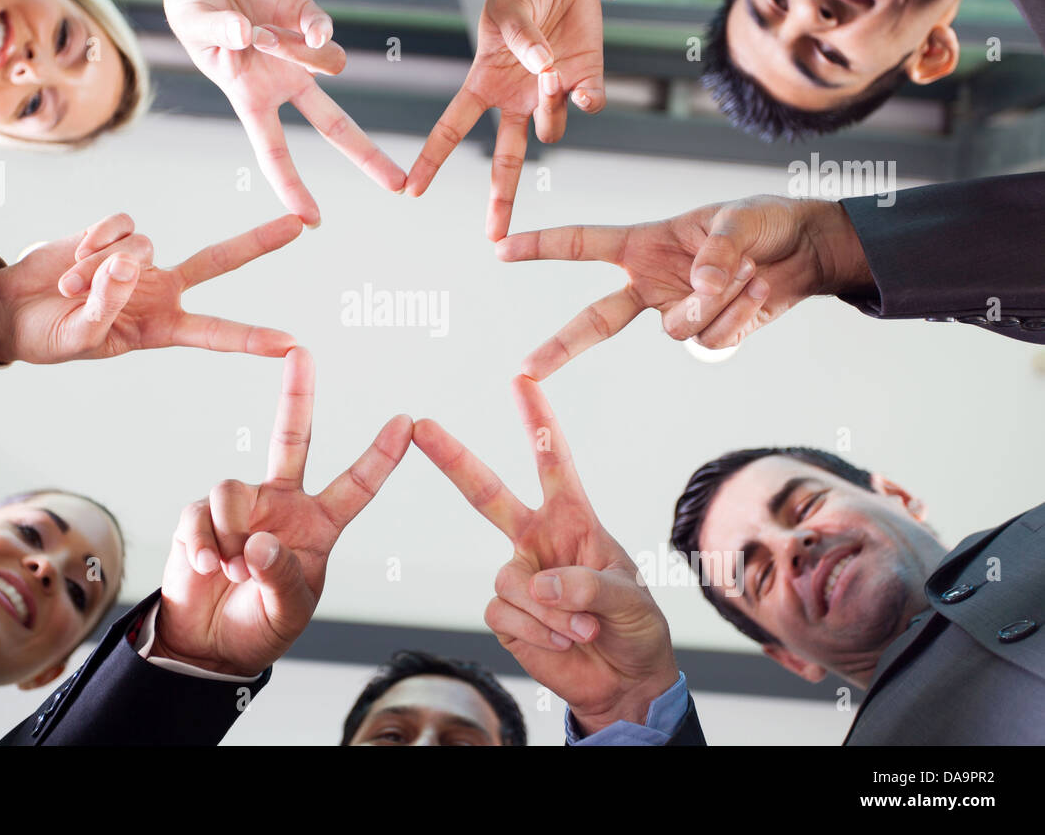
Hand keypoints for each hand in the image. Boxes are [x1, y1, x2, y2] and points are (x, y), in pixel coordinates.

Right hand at [0, 211, 302, 364]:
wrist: (13, 309)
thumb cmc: (51, 335)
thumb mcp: (81, 335)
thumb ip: (106, 303)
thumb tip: (127, 261)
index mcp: (163, 327)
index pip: (216, 332)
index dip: (252, 338)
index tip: (291, 345)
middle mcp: (161, 288)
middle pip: (220, 260)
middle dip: (258, 241)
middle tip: (300, 226)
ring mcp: (139, 259)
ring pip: (143, 247)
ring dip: (103, 267)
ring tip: (71, 289)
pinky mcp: (114, 233)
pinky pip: (122, 225)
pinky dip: (98, 240)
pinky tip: (75, 258)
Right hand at [154, 348, 412, 675]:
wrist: (210, 643)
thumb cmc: (263, 624)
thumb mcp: (287, 610)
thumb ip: (280, 576)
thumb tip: (260, 541)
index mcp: (319, 524)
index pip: (357, 485)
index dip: (381, 456)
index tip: (408, 422)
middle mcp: (283, 503)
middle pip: (292, 438)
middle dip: (296, 393)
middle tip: (300, 351)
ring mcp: (242, 506)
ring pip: (232, 489)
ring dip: (231, 532)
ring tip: (233, 569)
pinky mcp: (201, 515)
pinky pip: (200, 514)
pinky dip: (204, 543)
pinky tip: (208, 566)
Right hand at [163, 0, 405, 225]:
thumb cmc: (194, 7)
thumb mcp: (194, 24)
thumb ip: (218, 32)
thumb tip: (249, 35)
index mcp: (252, 99)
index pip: (275, 153)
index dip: (292, 187)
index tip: (311, 221)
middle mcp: (284, 82)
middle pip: (335, 126)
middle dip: (367, 156)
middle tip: (399, 187)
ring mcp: (301, 51)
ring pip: (328, 65)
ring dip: (293, 50)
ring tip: (252, 27)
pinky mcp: (309, 15)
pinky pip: (325, 31)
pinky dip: (315, 29)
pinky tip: (304, 25)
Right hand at [406, 0, 605, 238]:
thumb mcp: (508, 7)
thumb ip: (521, 39)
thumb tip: (542, 70)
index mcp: (485, 83)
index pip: (452, 128)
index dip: (432, 159)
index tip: (412, 190)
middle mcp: (516, 98)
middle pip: (505, 159)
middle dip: (500, 197)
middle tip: (493, 235)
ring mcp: (551, 95)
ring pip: (551, 128)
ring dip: (550, 106)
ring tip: (551, 68)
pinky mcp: (586, 80)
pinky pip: (588, 105)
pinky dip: (587, 100)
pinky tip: (582, 87)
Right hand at [414, 375, 676, 732]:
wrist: (623, 683)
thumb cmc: (636, 628)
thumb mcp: (630, 601)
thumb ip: (588, 586)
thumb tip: (541, 584)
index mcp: (573, 521)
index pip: (552, 461)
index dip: (537, 419)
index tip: (522, 376)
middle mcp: (537, 540)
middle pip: (486, 493)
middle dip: (453, 459)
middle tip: (422, 426)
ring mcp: (518, 576)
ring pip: (508, 580)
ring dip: (550, 611)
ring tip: (583, 630)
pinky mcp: (505, 613)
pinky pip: (503, 612)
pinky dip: (537, 631)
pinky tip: (562, 642)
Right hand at [496, 196, 873, 377]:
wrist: (804, 253)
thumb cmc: (763, 223)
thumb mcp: (740, 221)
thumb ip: (716, 251)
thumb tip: (702, 290)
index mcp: (643, 244)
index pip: (581, 244)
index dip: (540, 246)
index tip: (500, 248)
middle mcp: (650, 284)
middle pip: (594, 320)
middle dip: (561, 346)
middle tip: (526, 369)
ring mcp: (676, 312)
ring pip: (676, 329)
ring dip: (715, 302)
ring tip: (748, 271)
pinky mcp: (707, 335)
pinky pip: (711, 340)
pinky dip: (738, 316)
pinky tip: (758, 292)